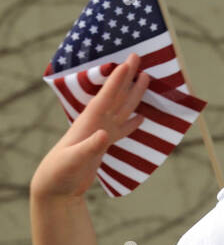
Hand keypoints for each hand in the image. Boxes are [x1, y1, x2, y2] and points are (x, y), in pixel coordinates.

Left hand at [31, 54, 149, 200]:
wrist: (56, 187)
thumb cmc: (60, 172)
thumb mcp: (74, 160)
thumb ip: (90, 147)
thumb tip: (104, 134)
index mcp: (89, 123)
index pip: (107, 96)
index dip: (118, 79)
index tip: (129, 62)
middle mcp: (96, 123)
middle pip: (116, 96)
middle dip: (127, 77)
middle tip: (138, 57)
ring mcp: (101, 134)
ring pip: (121, 109)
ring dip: (133, 94)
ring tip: (145, 79)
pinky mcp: (103, 146)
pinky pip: (122, 130)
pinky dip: (132, 123)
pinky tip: (141, 118)